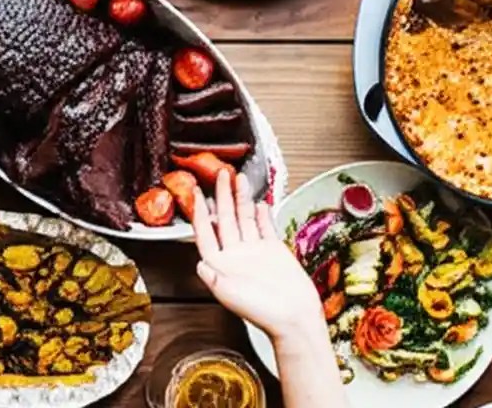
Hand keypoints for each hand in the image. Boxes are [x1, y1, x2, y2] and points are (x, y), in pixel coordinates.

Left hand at [191, 170, 322, 341]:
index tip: (196, 192)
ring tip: (239, 178)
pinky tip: (259, 202)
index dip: (199, 212)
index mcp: (220, 264)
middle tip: (221, 174)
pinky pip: (265, 227)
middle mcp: (235, 255)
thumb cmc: (263, 312)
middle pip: (225, 218)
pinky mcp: (274, 251)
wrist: (295, 318)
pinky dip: (262, 214)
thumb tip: (198, 264)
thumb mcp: (229, 295)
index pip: (205, 232)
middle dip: (221, 195)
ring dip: (241, 198)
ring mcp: (254, 251)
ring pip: (244, 218)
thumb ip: (212, 277)